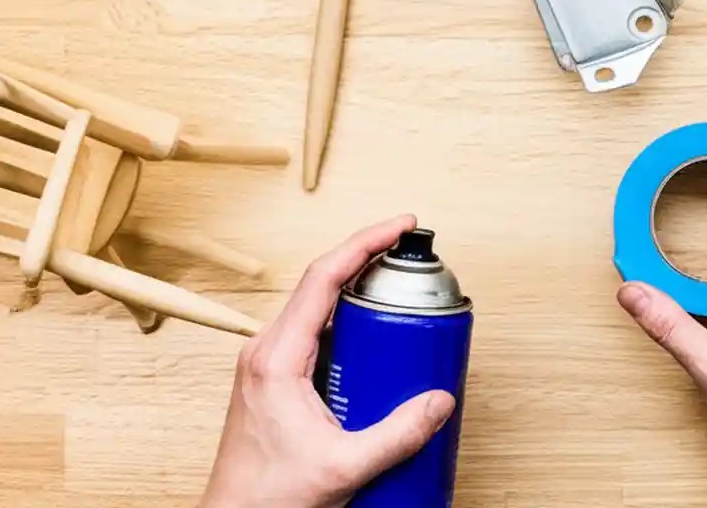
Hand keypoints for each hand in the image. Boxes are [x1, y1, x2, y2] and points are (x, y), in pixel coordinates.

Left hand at [200, 215, 455, 507]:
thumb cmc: (267, 498)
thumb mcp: (345, 466)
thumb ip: (399, 434)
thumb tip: (439, 401)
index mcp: (276, 357)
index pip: (323, 276)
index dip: (364, 242)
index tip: (399, 226)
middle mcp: (268, 352)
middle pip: (324, 286)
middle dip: (371, 267)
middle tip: (412, 266)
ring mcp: (270, 365)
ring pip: (321, 311)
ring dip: (362, 302)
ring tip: (403, 306)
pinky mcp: (277, 381)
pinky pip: (318, 337)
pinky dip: (351, 331)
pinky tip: (379, 350)